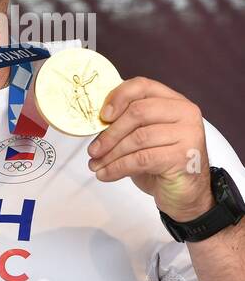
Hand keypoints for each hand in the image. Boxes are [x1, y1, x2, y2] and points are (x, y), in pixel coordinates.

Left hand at [87, 77, 212, 220]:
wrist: (185, 194)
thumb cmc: (160, 162)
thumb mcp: (143, 137)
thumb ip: (126, 124)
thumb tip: (94, 123)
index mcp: (173, 101)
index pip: (142, 86)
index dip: (118, 97)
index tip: (101, 116)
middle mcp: (184, 113)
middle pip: (138, 112)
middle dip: (110, 133)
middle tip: (93, 150)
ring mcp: (188, 134)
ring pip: (138, 138)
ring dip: (110, 154)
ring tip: (96, 165)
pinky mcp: (183, 157)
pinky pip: (141, 159)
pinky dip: (117, 168)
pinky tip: (105, 174)